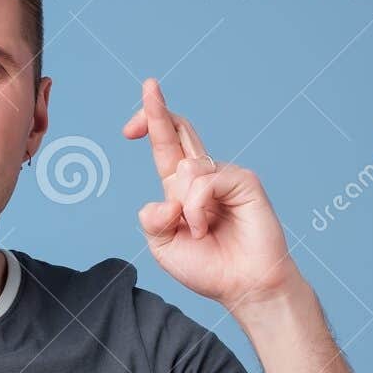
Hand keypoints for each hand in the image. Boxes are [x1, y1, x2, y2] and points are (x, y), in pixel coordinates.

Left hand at [126, 78, 299, 308]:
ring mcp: (224, 176)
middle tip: (149, 86)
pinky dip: (199, 208)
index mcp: (180, 188)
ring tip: (200, 232)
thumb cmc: (207, 267)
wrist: (242, 286)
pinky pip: (205, 181)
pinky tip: (208, 226)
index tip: (129, 126)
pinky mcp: (243, 181)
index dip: (150, 124)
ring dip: (185, 208)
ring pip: (186, 169)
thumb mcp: (162, 245)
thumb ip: (152, 219)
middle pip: (179, 130)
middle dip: (158, 110)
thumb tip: (166, 197)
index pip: (164, 146)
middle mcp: (202, 176)